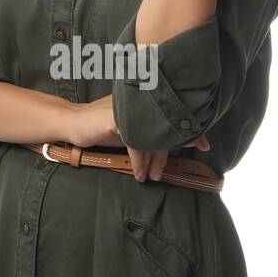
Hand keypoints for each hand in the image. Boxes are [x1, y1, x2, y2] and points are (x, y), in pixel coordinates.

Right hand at [66, 96, 208, 182]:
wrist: (72, 123)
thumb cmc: (100, 125)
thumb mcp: (129, 128)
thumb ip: (146, 129)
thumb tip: (171, 141)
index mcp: (141, 100)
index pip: (169, 112)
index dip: (188, 126)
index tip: (204, 142)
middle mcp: (137, 100)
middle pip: (165, 122)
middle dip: (179, 141)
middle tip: (188, 156)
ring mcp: (128, 108)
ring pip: (152, 135)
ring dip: (155, 160)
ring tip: (154, 176)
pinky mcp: (118, 119)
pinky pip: (136, 144)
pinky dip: (138, 161)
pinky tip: (139, 173)